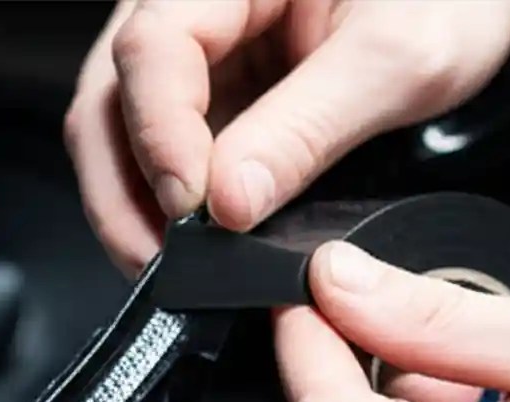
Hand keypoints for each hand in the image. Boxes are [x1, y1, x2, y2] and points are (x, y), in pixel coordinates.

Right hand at [65, 0, 509, 275]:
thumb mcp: (397, 61)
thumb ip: (309, 128)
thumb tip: (230, 202)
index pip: (152, 46)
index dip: (159, 133)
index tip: (194, 205)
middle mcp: (198, 1)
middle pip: (113, 95)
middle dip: (126, 187)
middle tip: (161, 263)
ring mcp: (205, 51)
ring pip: (127, 128)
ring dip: (140, 203)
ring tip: (175, 267)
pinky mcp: (221, 92)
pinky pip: (172, 148)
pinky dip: (174, 203)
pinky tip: (199, 245)